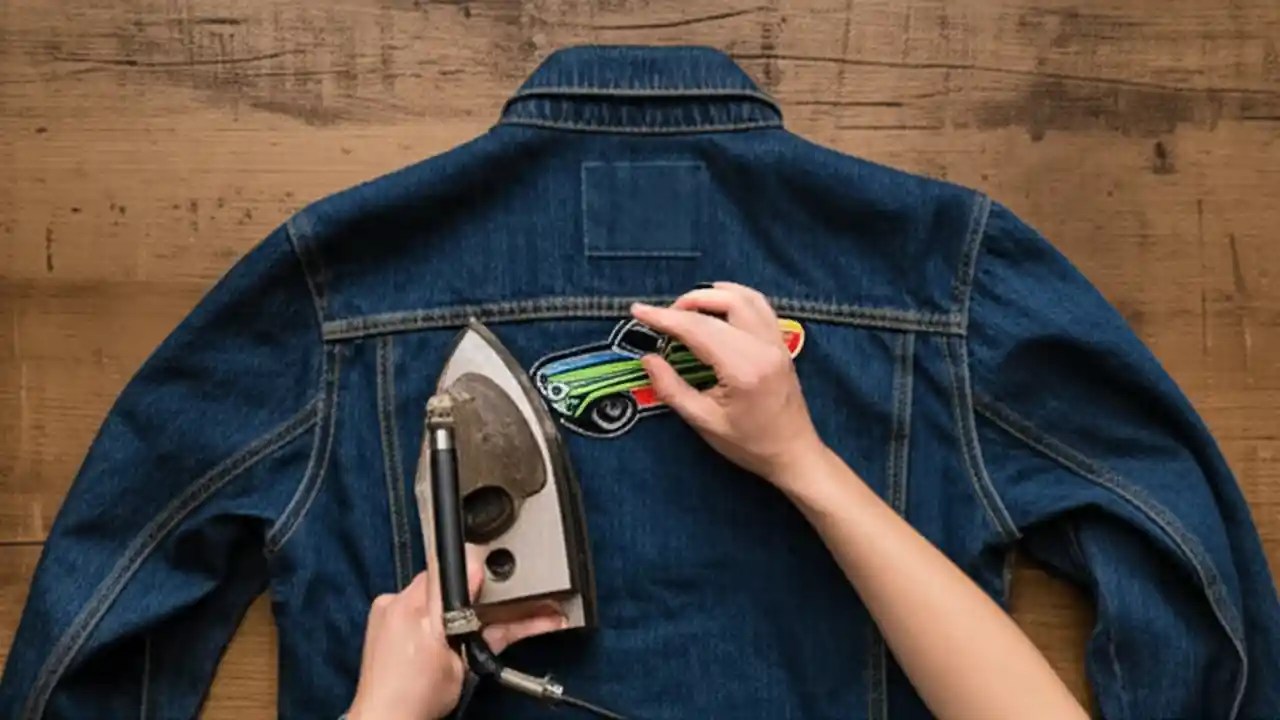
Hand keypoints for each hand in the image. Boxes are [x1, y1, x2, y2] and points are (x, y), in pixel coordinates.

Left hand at [346, 545, 568, 719]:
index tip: (484, 582)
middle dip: (456, 595)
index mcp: (421, 611)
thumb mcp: (464, 666)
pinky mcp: (377, 618)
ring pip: (423, 590)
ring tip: (443, 632)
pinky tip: (426, 634)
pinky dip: (421, 613)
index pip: (450, 570)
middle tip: (466, 620)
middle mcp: (397, 603)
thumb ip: (485, 629)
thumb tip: (502, 605)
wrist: (384, 716)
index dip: (472, 575)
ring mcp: (383, 609)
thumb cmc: (419, 697)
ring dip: (438, 605)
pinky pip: (406, 602)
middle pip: (438, 579)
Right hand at [631, 282, 823, 486]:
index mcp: (743, 369)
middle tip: (663, 317)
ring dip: (712, 294)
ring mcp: (777, 342)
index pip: (699, 329)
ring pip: (744, 297)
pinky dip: (735, 297)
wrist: (793, 453)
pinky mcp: (782, 343)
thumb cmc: (749, 444)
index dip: (665, 317)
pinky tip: (717, 306)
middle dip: (687, 303)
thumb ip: (672, 389)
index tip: (638, 311)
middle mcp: (763, 347)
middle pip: (723, 303)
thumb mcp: (704, 422)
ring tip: (686, 308)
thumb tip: (648, 359)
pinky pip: (759, 305)